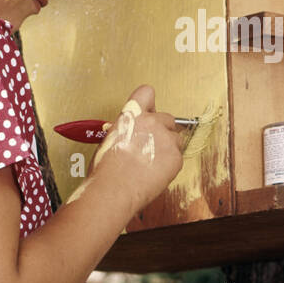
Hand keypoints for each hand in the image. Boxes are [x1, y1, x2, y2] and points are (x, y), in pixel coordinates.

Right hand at [89, 84, 184, 213]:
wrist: (113, 189)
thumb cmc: (105, 169)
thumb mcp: (109, 139)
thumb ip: (124, 129)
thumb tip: (130, 135)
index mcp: (131, 114)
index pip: (146, 93)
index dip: (148, 104)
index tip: (149, 112)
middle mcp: (150, 122)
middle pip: (167, 119)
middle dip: (161, 131)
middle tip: (150, 147)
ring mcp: (165, 138)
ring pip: (175, 139)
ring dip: (167, 148)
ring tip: (151, 164)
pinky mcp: (175, 156)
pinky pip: (178, 156)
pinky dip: (170, 164)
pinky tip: (155, 173)